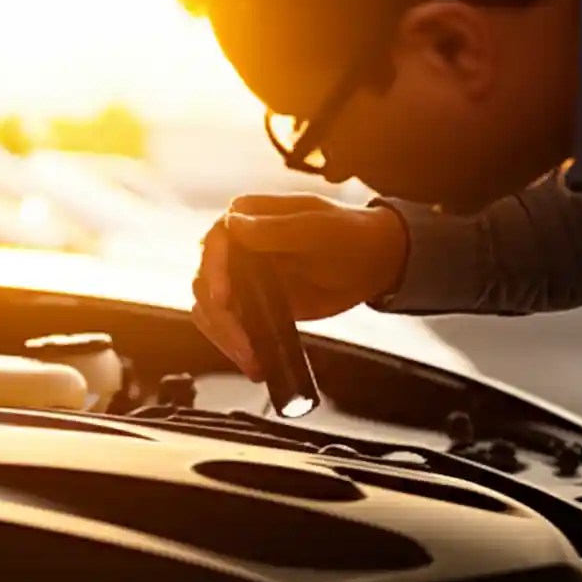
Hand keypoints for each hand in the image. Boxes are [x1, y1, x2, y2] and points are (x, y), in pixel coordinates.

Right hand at [192, 194, 406, 380]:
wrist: (375, 262)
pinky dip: (238, 346)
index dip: (213, 271)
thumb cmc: (349, 234)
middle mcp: (236, 247)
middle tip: (244, 347)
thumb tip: (233, 225)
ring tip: (253, 363)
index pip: (214, 244)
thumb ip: (276, 229)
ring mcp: (243, 278)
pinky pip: (233, 327)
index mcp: (247, 217)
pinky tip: (256, 365)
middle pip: (206, 283)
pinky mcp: (254, 305)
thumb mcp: (318, 228)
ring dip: (226, 339)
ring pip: (213, 311)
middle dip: (221, 319)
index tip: (223, 299)